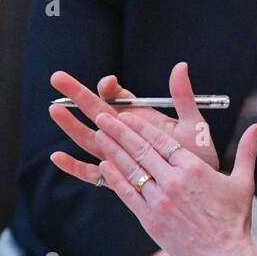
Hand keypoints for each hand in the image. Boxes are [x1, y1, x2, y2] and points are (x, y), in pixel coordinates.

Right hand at [48, 63, 219, 186]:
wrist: (202, 189)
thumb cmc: (199, 156)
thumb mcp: (194, 124)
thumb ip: (183, 97)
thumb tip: (180, 66)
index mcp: (141, 117)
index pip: (117, 96)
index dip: (109, 88)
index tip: (108, 84)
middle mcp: (125, 134)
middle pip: (95, 111)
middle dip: (77, 94)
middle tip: (57, 77)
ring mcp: (118, 155)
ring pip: (88, 137)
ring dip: (70, 124)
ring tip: (55, 109)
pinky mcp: (116, 177)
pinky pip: (91, 172)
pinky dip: (74, 166)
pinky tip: (57, 157)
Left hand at [93, 109, 256, 255]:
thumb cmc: (234, 220)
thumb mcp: (243, 181)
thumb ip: (247, 151)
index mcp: (194, 168)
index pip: (162, 140)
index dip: (141, 126)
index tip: (127, 115)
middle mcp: (174, 181)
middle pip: (141, 149)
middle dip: (119, 131)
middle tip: (102, 115)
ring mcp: (160, 200)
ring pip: (130, 168)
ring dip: (112, 149)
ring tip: (99, 134)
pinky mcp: (150, 218)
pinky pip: (127, 193)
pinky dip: (114, 178)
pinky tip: (104, 165)